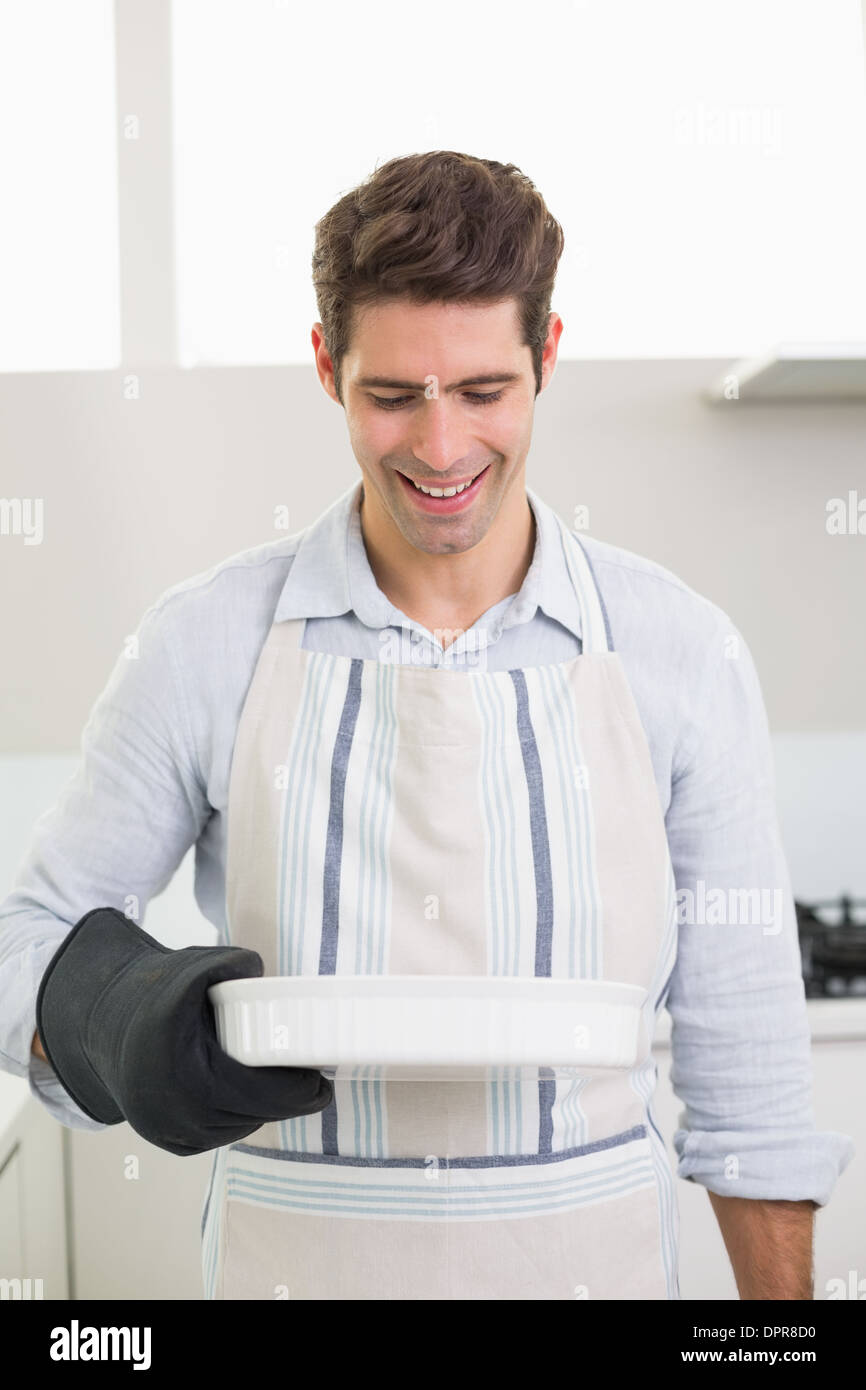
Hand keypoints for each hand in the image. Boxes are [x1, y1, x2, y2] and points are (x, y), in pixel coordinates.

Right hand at [36, 907, 332, 1155]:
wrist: (102, 1026)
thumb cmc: (156, 991)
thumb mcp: (194, 965)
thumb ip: (233, 965)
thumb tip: (271, 982)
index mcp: (172, 1049)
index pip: (252, 1085)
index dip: (293, 1088)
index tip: (320, 1079)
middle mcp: (163, 1096)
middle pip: (250, 1111)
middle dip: (290, 1103)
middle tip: (318, 1090)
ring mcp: (161, 1126)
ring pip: (236, 1127)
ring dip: (266, 1113)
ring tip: (291, 1094)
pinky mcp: (164, 1141)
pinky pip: (216, 1138)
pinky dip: (239, 1122)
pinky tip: (254, 1104)